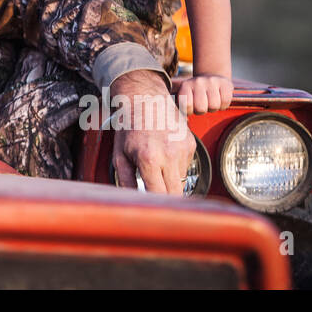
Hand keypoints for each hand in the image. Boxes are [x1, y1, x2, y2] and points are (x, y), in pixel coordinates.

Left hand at [109, 68, 195, 195]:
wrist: (145, 99)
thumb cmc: (128, 126)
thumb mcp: (120, 155)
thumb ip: (126, 182)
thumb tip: (134, 202)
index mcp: (149, 159)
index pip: (159, 196)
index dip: (156, 206)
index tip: (152, 213)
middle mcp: (169, 155)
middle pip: (175, 194)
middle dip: (166, 200)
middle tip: (155, 198)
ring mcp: (183, 149)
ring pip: (180, 180)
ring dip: (169, 179)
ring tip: (155, 163)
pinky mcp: (191, 144)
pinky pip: (185, 166)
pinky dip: (175, 165)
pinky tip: (164, 152)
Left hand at [175, 74, 232, 114]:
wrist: (212, 76)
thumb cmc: (197, 93)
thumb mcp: (186, 96)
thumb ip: (182, 107)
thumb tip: (180, 121)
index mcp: (186, 85)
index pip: (186, 105)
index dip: (190, 111)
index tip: (192, 108)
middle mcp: (198, 82)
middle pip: (201, 108)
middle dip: (202, 110)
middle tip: (202, 105)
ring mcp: (212, 82)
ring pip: (214, 106)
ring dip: (213, 108)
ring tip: (210, 102)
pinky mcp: (225, 83)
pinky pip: (225, 102)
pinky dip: (223, 105)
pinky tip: (219, 99)